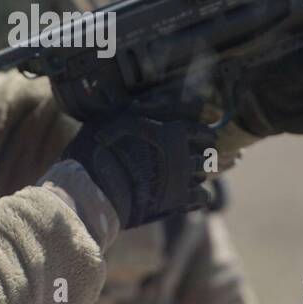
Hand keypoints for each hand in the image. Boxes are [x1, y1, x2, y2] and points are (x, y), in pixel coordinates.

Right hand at [63, 113, 215, 228]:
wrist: (96, 185)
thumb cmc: (100, 147)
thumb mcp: (111, 117)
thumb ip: (130, 110)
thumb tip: (138, 103)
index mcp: (170, 129)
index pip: (200, 129)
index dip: (204, 133)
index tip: (206, 136)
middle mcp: (182, 152)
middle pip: (206, 152)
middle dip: (203, 155)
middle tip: (197, 158)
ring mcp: (182, 176)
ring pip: (204, 173)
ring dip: (198, 174)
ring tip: (190, 177)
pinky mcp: (178, 200)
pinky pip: (201, 197)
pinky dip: (198, 196)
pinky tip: (190, 197)